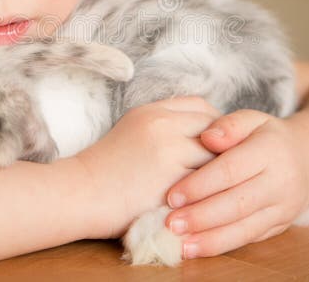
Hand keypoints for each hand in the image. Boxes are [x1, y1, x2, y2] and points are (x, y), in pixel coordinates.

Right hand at [75, 97, 220, 238]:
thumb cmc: (102, 175)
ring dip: (224, 171)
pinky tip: (216, 201)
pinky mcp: (173, 176)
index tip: (218, 144)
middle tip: (230, 168)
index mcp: (151, 111)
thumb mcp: (131, 136)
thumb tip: (202, 139)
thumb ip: (162, 131)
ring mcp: (169, 147)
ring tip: (226, 187)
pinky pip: (210, 180)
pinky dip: (216, 190)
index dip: (215, 125)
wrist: (78, 195)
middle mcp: (162, 122)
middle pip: (215, 127)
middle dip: (225, 147)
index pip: (199, 106)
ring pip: (217, 154)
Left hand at [163, 109, 308, 258]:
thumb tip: (207, 137)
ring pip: (244, 228)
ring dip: (210, 239)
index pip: (231, 170)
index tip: (171, 196)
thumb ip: (229, 125)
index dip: (200, 184)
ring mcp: (283, 208)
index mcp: (270, 151)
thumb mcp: (252, 119)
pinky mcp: (280, 226)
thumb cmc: (267, 136)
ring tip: (180, 244)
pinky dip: (221, 246)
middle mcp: (281, 182)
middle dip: (201, 216)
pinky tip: (196, 248)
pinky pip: (249, 238)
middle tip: (169, 223)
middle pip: (237, 204)